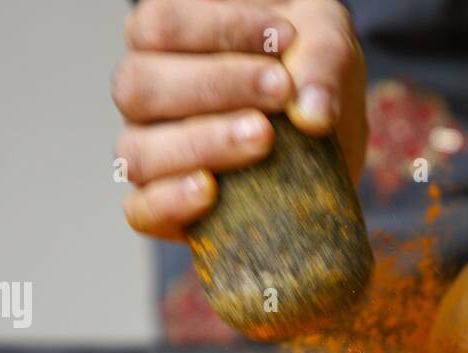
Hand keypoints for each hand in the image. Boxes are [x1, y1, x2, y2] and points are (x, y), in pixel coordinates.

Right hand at [112, 0, 366, 240]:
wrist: (329, 141)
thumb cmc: (310, 75)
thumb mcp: (326, 47)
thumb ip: (322, 61)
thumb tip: (312, 113)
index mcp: (164, 40)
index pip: (160, 26)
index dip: (218, 30)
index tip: (284, 37)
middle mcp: (145, 95)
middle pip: (139, 86)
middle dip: (214, 85)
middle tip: (281, 90)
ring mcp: (149, 153)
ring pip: (138, 150)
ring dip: (202, 143)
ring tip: (264, 137)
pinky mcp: (164, 208)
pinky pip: (141, 211)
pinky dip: (169, 203)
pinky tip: (209, 191)